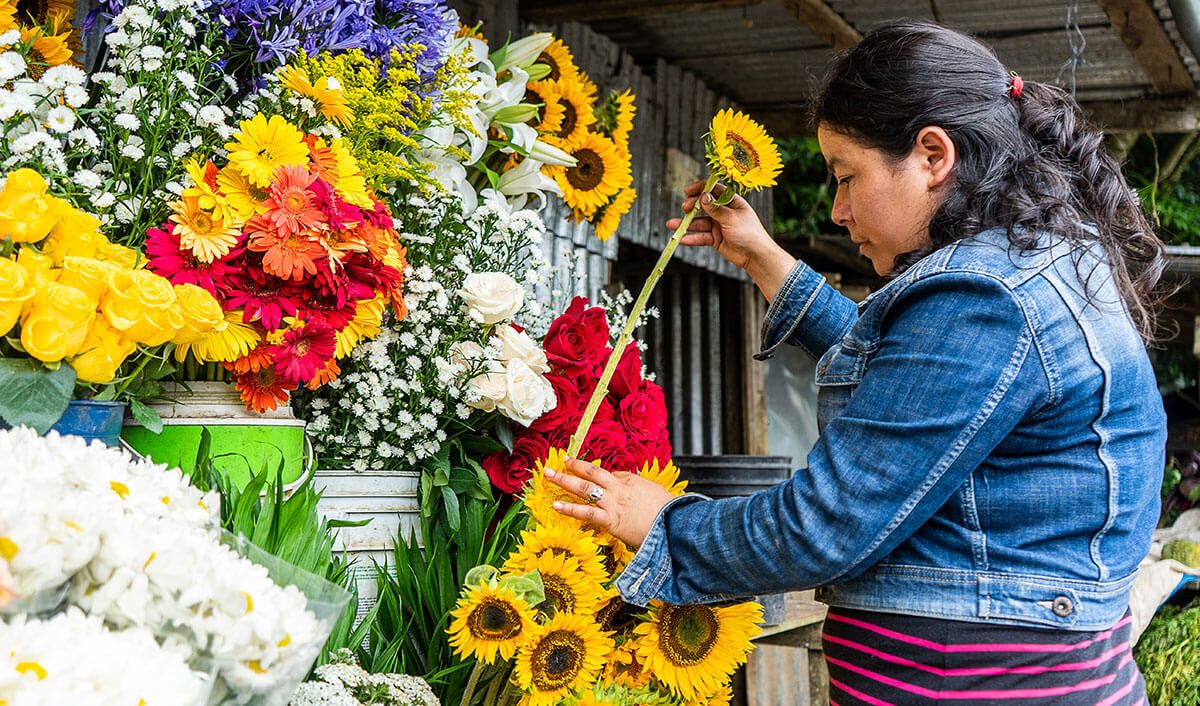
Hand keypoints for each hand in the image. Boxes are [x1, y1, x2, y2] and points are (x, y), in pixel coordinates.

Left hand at [546, 457, 674, 547]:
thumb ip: (638, 488)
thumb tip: (629, 486)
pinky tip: (556, 506)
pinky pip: (586, 513)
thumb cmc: (668, 510)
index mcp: (629, 480)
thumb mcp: (653, 492)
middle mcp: (618, 488)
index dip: (596, 475)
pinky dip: (570, 509)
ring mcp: (612, 503)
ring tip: (548, 475)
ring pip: (584, 489)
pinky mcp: (610, 520)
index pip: (609, 474)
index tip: (586, 474)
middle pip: (591, 473)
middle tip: (558, 462)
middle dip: (572, 466)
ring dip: (564, 481)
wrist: (674, 525)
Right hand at [670, 179, 777, 271]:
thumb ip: (715, 208)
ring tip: (672, 225)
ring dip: (686, 224)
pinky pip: (701, 237)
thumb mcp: (731, 217)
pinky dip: (692, 238)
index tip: (688, 191)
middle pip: (704, 206)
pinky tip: (682, 239)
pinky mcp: (716, 239)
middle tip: (684, 208)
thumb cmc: (750, 233)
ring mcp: (719, 226)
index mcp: (732, 202)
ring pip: (699, 222)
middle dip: (692, 206)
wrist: (756, 256)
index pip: (714, 190)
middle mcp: (724, 212)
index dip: (700, 189)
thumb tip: (703, 197)